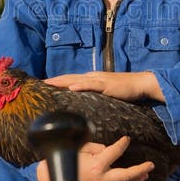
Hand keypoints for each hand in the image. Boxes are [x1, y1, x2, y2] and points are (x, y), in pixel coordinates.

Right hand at [36, 135, 153, 180]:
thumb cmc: (66, 161)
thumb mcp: (79, 149)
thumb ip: (95, 148)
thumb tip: (107, 150)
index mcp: (96, 165)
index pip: (113, 153)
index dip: (122, 145)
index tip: (127, 139)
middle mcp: (101, 178)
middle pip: (126, 176)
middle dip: (139, 170)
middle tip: (150, 164)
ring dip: (136, 179)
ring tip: (146, 173)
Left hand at [44, 71, 164, 102]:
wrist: (140, 83)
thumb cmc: (124, 90)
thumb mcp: (106, 93)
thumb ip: (96, 95)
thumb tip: (85, 103)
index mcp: (91, 79)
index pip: (71, 79)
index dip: (58, 81)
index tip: (44, 85)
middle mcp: (92, 76)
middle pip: (69, 78)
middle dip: (54, 80)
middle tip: (40, 83)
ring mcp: (99, 79)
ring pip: (77, 79)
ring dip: (62, 81)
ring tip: (49, 83)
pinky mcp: (106, 84)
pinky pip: (91, 85)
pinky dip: (81, 86)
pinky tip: (71, 88)